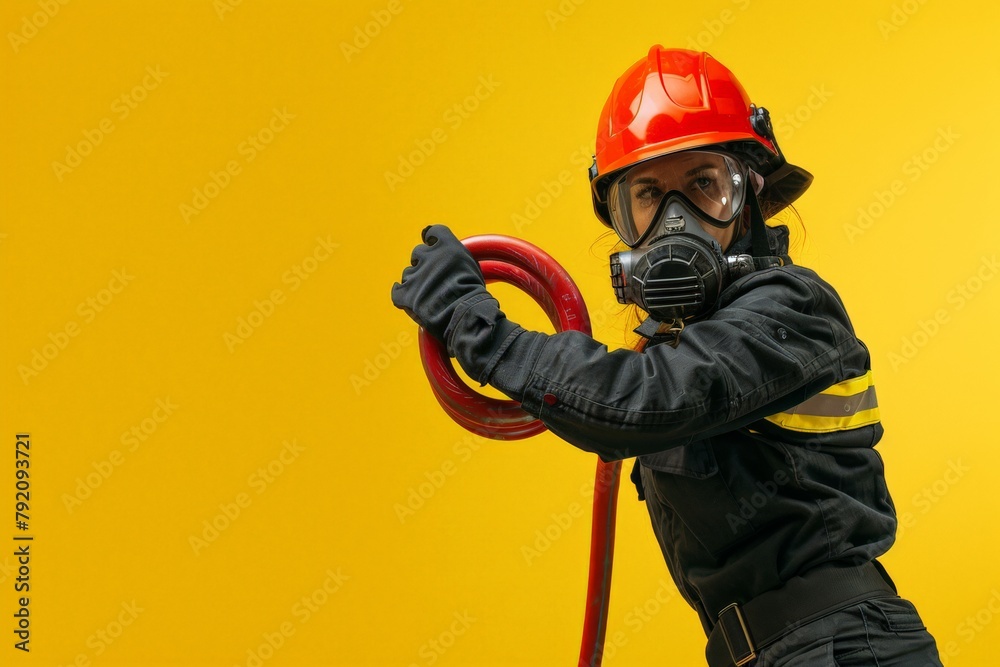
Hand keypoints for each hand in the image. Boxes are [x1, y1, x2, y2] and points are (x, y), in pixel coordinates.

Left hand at [391, 224, 488, 340]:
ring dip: (416, 281)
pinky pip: (397, 291)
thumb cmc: (474, 294)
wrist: (467, 317)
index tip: (432, 244)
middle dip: (424, 263)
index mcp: (446, 246)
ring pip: (409, 273)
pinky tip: (409, 299)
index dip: (433, 239)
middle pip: (418, 253)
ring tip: (429, 295)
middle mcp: (429, 256)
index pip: (433, 232)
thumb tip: (447, 256)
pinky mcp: (406, 294)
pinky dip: (402, 295)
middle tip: (433, 277)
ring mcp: (415, 275)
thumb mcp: (471, 266)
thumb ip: (455, 256)